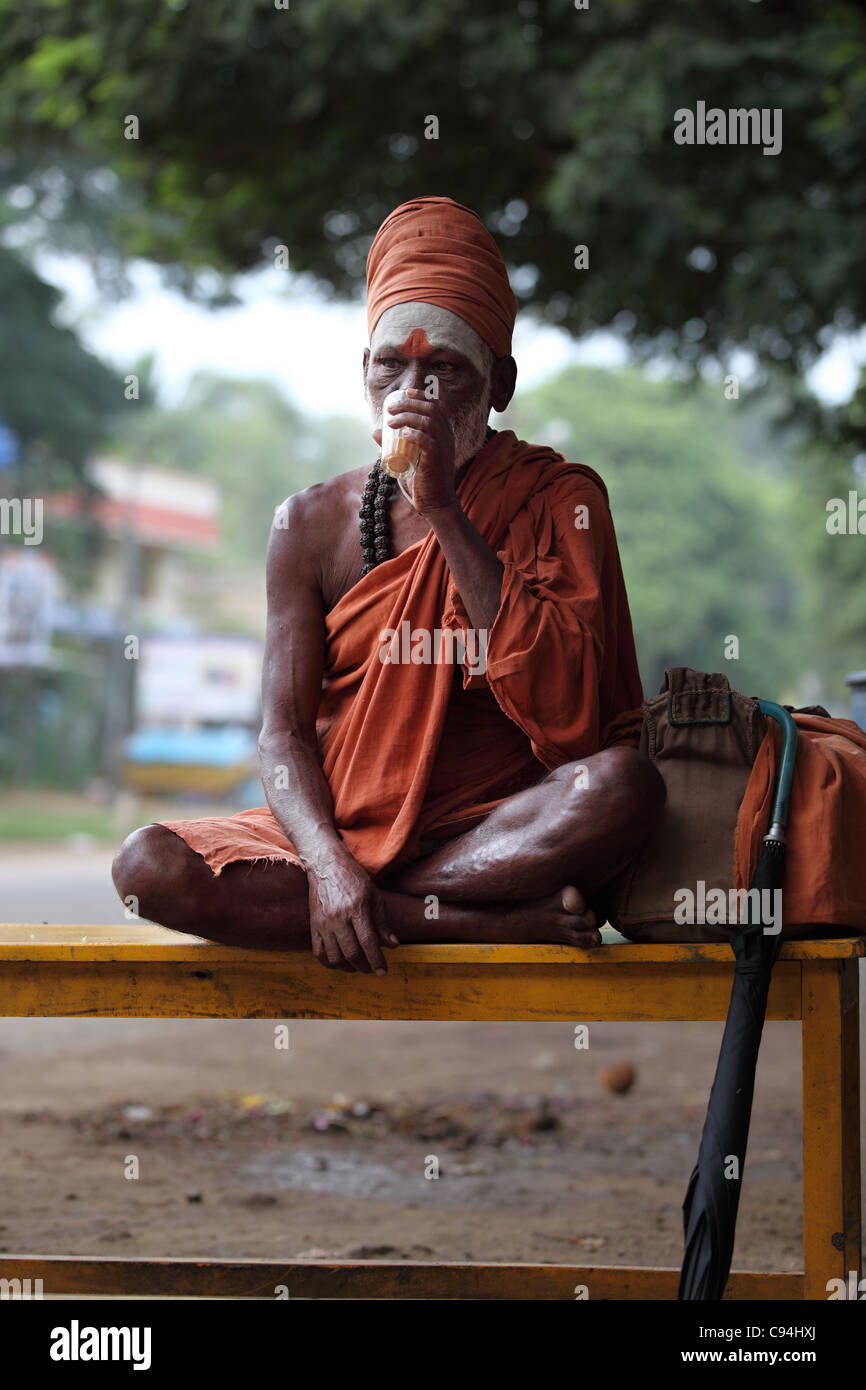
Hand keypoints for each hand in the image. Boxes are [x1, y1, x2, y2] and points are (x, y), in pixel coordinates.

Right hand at [307, 853, 398, 974]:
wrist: (326, 866)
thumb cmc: (353, 879)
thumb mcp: (374, 896)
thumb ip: (382, 922)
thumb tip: (393, 945)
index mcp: (356, 908)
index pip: (368, 942)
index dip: (376, 960)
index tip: (383, 971)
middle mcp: (338, 917)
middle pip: (351, 952)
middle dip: (364, 966)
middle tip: (372, 969)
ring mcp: (323, 923)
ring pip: (334, 956)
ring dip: (347, 967)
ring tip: (357, 966)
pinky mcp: (313, 925)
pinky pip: (318, 952)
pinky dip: (329, 963)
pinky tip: (339, 962)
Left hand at [380, 388, 457, 514]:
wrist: (437, 502)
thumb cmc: (424, 480)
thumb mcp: (410, 458)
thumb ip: (394, 444)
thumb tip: (375, 431)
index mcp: (445, 433)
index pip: (437, 406)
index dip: (421, 395)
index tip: (404, 393)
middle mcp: (447, 437)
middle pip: (431, 410)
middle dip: (409, 403)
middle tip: (391, 409)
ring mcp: (443, 447)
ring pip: (428, 422)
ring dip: (408, 417)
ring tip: (391, 421)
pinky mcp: (436, 460)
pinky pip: (427, 442)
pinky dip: (414, 435)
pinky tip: (403, 433)